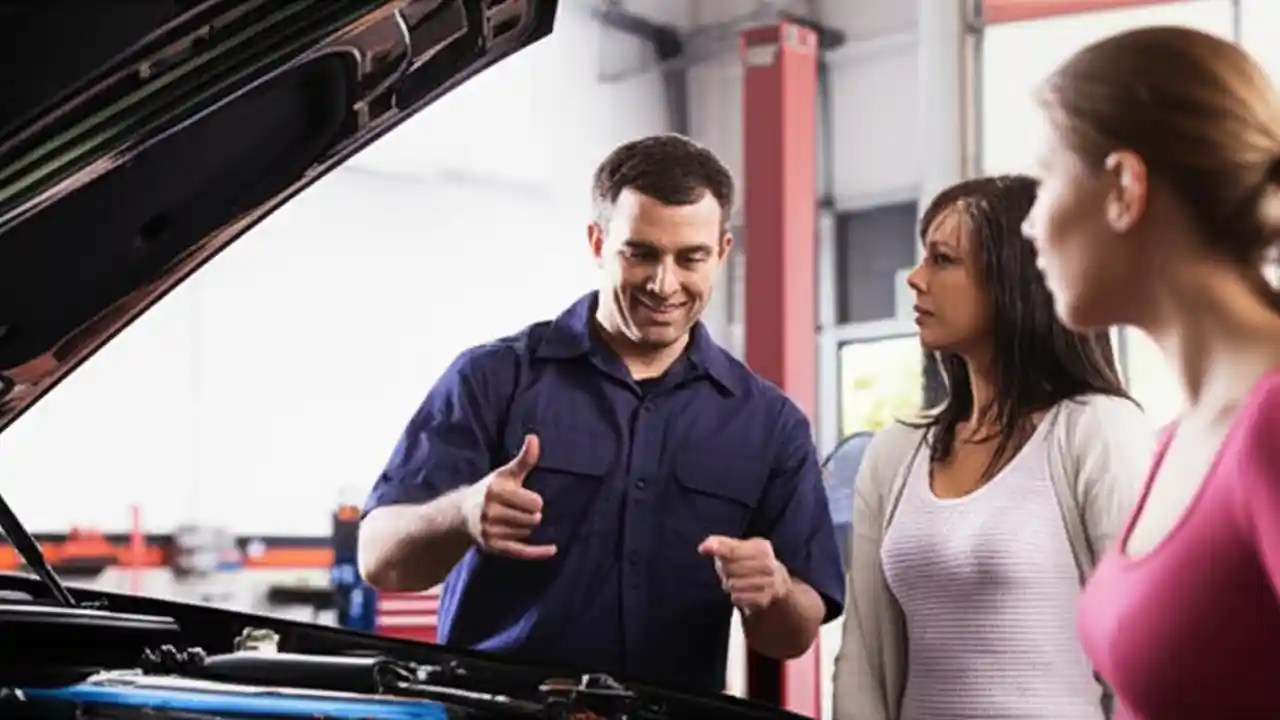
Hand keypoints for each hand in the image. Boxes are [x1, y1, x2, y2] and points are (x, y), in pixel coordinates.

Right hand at [462, 434, 555, 560]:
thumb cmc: (492, 489)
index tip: (527, 498)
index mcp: (495, 491)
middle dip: (531, 515)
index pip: (533, 502)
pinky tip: (552, 549)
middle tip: (520, 510)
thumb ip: (524, 458)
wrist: (463, 512)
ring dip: (526, 528)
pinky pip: (520, 552)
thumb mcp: (507, 473)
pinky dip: (538, 552)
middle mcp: (489, 512)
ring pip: (526, 533)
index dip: (535, 501)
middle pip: (532, 519)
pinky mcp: (491, 547)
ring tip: (513, 520)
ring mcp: (489, 531)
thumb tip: (534, 437)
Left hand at [697, 535, 791, 614]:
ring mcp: (769, 583)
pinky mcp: (766, 599)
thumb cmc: (747, 562)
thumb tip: (703, 548)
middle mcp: (769, 564)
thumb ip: (718, 544)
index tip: (702, 549)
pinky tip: (741, 592)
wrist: (774, 583)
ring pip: (734, 584)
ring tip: (736, 581)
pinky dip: (735, 596)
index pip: (733, 550)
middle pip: (731, 568)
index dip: (718, 550)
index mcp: (761, 548)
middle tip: (730, 571)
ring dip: (730, 584)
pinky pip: (739, 598)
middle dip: (725, 570)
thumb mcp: (735, 548)